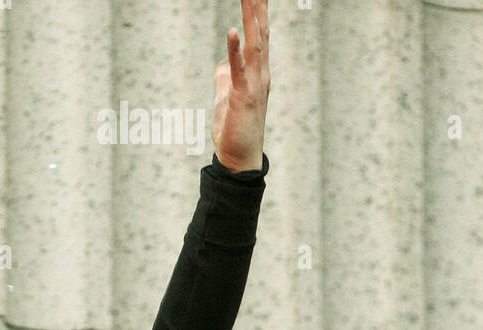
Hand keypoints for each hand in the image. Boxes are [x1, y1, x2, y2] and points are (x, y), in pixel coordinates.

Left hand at [211, 0, 270, 171]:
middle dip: (258, 7)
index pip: (259, 35)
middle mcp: (261, 74)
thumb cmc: (235, 132)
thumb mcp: (227, 99)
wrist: (240, 160)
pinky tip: (233, 31)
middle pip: (260, 32)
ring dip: (251, 18)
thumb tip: (222, 63)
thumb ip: (225, 78)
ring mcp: (254, 85)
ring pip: (254, 44)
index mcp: (258, 73)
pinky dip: (235, 50)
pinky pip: (238, 70)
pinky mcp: (242, 97)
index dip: (258, 12)